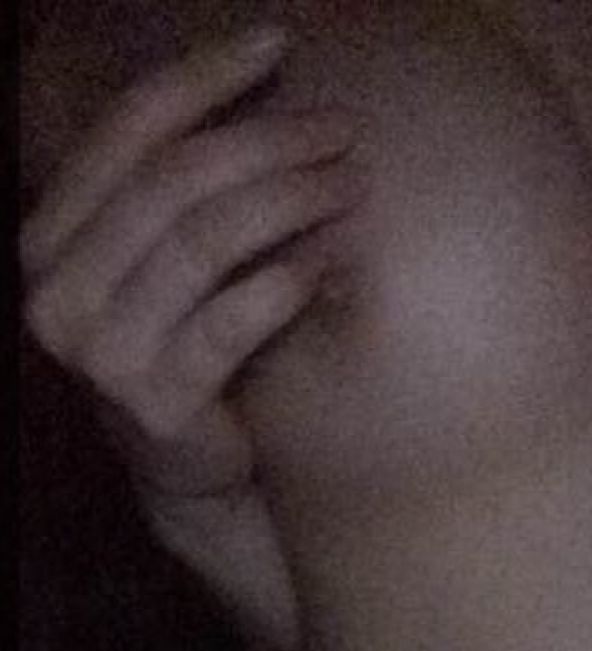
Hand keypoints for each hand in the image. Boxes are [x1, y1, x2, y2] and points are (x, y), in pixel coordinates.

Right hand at [20, 24, 361, 650]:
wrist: (196, 475)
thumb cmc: (194, 348)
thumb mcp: (169, 258)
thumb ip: (181, 183)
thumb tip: (263, 63)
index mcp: (51, 236)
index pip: (128, 128)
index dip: (206, 75)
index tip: (280, 42)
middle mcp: (56, 292)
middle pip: (173, 180)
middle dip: (267, 142)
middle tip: (340, 131)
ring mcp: (99, 355)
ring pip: (202, 242)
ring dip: (287, 202)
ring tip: (348, 187)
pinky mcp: (153, 407)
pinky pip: (228, 325)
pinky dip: (285, 285)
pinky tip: (329, 266)